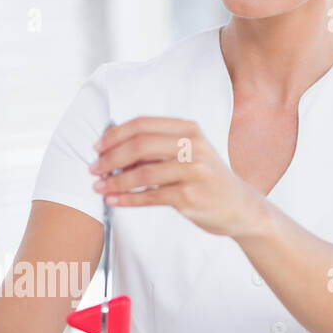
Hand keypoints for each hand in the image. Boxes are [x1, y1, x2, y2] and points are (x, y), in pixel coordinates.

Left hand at [88, 116, 266, 238]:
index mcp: (189, 129)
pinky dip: (127, 199)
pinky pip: (150, 196)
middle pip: (140, 145)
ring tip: (98, 187)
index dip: (115, 135)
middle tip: (93, 168)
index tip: (97, 147)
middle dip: (110, 157)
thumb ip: (157, 147)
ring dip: (115, 181)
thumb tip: (113, 147)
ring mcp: (193, 172)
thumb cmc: (205, 178)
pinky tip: (112, 201)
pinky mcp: (189, 197)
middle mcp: (193, 146)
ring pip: (143, 172)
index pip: (143, 124)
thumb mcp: (189, 153)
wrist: (239, 207)